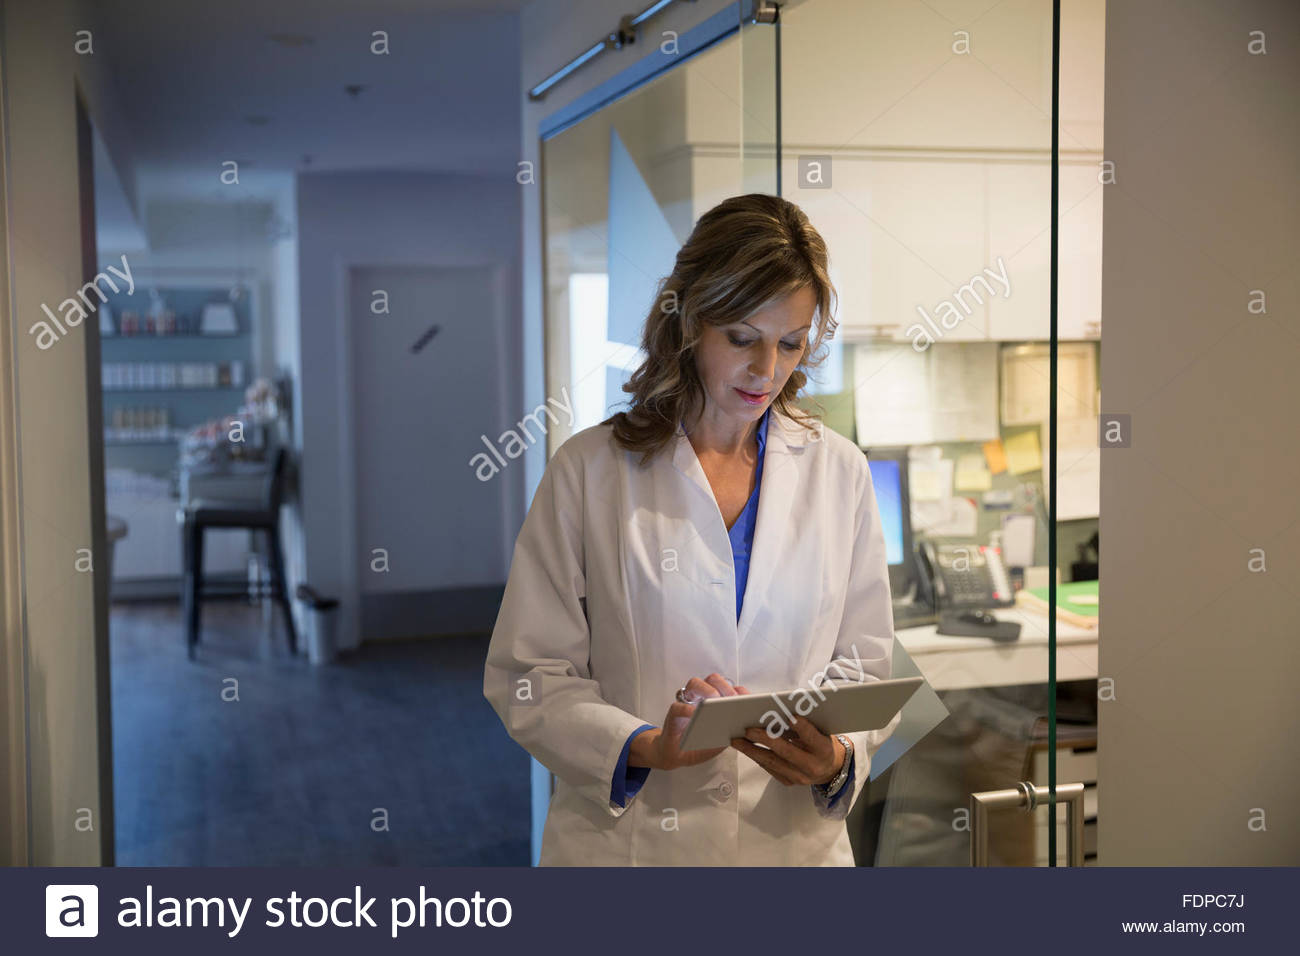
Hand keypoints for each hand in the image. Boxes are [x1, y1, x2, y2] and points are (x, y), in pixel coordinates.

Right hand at [632, 674, 750, 770]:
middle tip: (732, 699)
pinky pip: (678, 706)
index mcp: (715, 701)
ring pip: (694, 684)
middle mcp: (701, 697)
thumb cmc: (702, 744)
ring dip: (706, 690)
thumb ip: (732, 731)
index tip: (747, 699)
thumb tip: (746, 725)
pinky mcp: (674, 714)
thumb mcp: (722, 739)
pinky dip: (688, 710)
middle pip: (713, 680)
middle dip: (725, 686)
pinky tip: (696, 715)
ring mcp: (687, 703)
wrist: (679, 756)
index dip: (738, 690)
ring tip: (714, 701)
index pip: (729, 687)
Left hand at [730, 714, 844, 786]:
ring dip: (752, 750)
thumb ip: (804, 723)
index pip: (812, 737)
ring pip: (772, 762)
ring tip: (737, 740)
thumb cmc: (821, 743)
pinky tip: (745, 748)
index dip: (802, 727)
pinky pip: (769, 768)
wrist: (829, 768)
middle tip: (748, 730)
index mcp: (824, 749)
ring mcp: (799, 777)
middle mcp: (812, 766)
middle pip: (786, 751)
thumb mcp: (820, 731)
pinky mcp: (788, 782)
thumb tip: (779, 712)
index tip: (790, 717)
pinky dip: (756, 757)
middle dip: (765, 739)